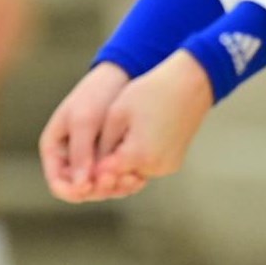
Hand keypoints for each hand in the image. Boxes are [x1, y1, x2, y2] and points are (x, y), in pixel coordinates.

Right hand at [40, 61, 141, 202]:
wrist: (120, 78)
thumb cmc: (95, 95)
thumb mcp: (84, 121)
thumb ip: (80, 153)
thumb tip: (80, 186)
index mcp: (54, 150)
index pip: (58, 184)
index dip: (72, 190)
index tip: (90, 185)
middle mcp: (70, 160)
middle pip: (80, 191)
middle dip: (98, 190)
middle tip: (116, 181)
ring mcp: (89, 161)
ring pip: (100, 188)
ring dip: (114, 188)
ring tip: (131, 179)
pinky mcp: (108, 160)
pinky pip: (114, 180)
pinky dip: (124, 181)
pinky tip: (137, 177)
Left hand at [91, 50, 215, 190]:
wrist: (189, 85)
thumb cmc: (150, 93)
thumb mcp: (118, 115)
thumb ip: (103, 145)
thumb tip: (91, 169)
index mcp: (138, 156)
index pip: (104, 175)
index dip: (88, 173)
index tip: (76, 166)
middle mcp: (155, 167)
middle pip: (119, 179)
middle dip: (101, 174)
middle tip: (86, 161)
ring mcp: (167, 167)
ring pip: (132, 175)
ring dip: (118, 169)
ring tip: (103, 151)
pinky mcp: (173, 163)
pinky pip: (146, 169)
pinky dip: (133, 163)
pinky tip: (123, 147)